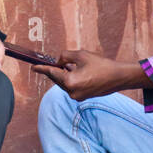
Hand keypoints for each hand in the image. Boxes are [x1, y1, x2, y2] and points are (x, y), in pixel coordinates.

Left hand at [32, 49, 147, 101]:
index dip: (42, 68)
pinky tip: (73, 71)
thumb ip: (65, 56)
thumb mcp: (81, 55)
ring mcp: (77, 96)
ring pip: (64, 83)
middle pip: (57, 79)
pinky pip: (71, 86)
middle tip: (47, 63)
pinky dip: (70, 79)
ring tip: (66, 65)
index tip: (33, 67)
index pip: (52, 73)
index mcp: (70, 82)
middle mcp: (72, 92)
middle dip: (54, 70)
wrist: (118, 77)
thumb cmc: (101, 65)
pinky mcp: (82, 97)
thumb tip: (58, 61)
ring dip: (63, 74)